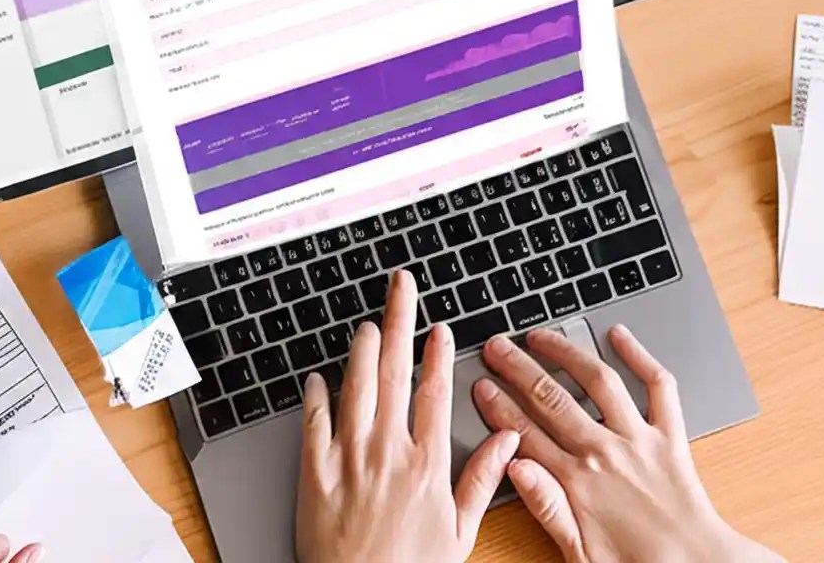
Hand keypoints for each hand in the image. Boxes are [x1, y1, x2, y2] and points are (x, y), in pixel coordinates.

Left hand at [295, 270, 520, 562]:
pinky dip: (316, 396)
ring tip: (367, 323)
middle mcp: (388, 452)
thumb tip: (509, 441)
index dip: (437, 355)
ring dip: (361, 350)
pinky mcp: (316, 472)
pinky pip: (314, 423)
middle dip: (399, 324)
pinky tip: (319, 377)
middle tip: (401, 289)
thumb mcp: (460, 533)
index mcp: (427, 465)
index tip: (439, 329)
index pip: (433, 393)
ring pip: (355, 388)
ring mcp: (350, 459)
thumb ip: (482, 480)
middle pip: (395, 373)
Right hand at [473, 326, 783, 562]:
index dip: (498, 405)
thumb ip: (546, 506)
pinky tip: (619, 335)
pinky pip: (658, 386)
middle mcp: (604, 451)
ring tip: (541, 335)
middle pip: (550, 397)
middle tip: (497, 347)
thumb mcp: (578, 552)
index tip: (481, 386)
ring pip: (596, 381)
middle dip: (517, 367)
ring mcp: (637, 438)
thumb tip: (514, 468)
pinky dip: (639, 356)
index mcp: (576, 482)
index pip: (524, 432)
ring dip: (565, 353)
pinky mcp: (670, 435)